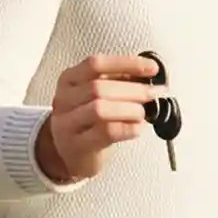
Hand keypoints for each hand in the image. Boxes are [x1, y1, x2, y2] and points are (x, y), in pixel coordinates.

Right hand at [37, 54, 162, 181]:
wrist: (71, 153)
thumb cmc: (90, 120)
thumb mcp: (99, 94)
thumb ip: (120, 81)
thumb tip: (150, 72)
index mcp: (70, 79)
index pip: (96, 64)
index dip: (127, 63)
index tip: (152, 68)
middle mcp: (64, 99)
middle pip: (98, 88)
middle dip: (133, 90)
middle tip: (154, 94)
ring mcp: (66, 124)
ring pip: (99, 109)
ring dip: (130, 109)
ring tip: (143, 113)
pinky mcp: (76, 146)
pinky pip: (106, 132)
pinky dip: (128, 128)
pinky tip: (137, 128)